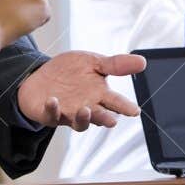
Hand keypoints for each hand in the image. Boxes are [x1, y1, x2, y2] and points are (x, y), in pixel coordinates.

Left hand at [16, 50, 146, 129]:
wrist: (41, 75)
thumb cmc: (71, 72)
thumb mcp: (93, 62)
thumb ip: (115, 65)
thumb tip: (142, 62)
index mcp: (100, 95)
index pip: (116, 102)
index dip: (125, 107)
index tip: (134, 111)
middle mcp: (87, 107)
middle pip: (100, 116)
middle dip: (105, 118)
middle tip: (112, 121)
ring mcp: (69, 113)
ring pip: (79, 122)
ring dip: (82, 118)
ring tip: (85, 110)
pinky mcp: (50, 113)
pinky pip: (52, 114)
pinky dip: (53, 109)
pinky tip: (53, 100)